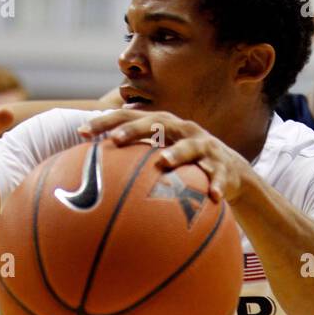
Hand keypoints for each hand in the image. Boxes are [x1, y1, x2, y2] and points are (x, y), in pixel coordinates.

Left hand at [79, 109, 246, 201]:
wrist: (231, 171)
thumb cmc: (186, 165)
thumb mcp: (161, 156)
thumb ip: (133, 158)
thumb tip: (93, 172)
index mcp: (163, 125)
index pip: (129, 117)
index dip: (106, 122)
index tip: (82, 132)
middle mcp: (182, 130)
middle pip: (156, 124)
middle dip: (134, 130)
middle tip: (115, 140)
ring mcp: (204, 147)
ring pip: (190, 147)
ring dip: (176, 153)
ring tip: (163, 162)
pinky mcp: (222, 167)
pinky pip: (218, 177)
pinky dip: (216, 185)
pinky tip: (212, 197)